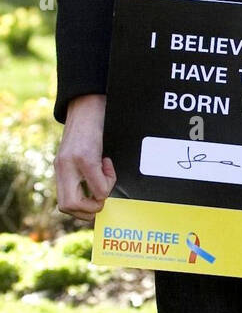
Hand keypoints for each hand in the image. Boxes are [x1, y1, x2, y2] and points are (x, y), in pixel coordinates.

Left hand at [55, 94, 115, 221]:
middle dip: (89, 210)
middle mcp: (62, 168)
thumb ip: (84, 171)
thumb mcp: (83, 151)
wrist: (88, 102)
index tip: (97, 194)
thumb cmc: (91, 126)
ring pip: (77, 202)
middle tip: (103, 195)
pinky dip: (108, 180)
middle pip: (66, 207)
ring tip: (107, 177)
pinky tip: (109, 162)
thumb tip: (98, 194)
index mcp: (61, 168)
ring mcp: (71, 164)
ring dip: (99, 197)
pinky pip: (97, 185)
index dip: (83, 208)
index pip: (65, 204)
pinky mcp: (84, 157)